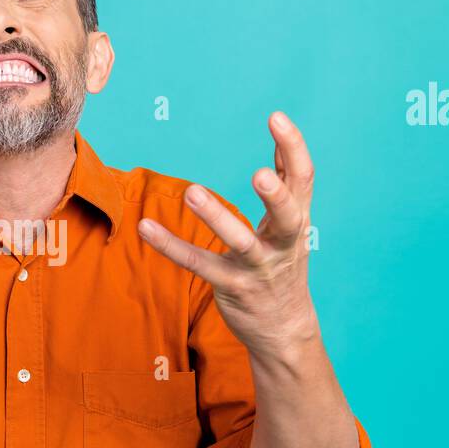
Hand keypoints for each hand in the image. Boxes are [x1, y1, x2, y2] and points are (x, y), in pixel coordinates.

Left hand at [138, 110, 318, 358]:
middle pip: (288, 217)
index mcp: (298, 222)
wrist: (285, 330)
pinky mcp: (232, 287)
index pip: (303, 180)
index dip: (293, 148)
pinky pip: (199, 265)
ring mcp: (258, 268)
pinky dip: (170, 246)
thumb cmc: (284, 267)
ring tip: (192, 191)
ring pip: (241, 242)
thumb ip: (288, 188)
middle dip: (276, 196)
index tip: (276, 117)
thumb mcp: (292, 227)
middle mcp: (284, 244)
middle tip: (259, 174)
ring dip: (216, 217)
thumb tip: (282, 144)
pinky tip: (145, 228)